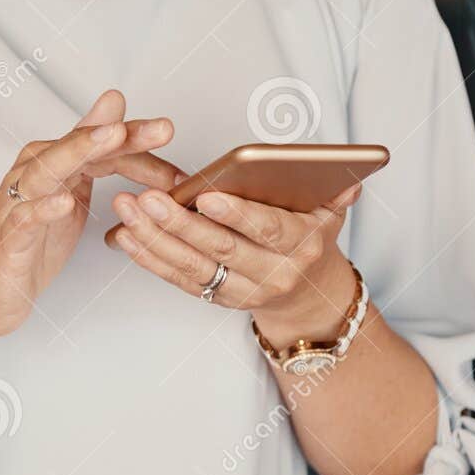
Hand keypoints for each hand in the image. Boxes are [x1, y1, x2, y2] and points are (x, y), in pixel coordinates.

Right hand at [0, 90, 179, 338]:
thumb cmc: (32, 243)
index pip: (100, 143)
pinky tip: (65, 202)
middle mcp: (33, 173)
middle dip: (122, 135)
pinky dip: (43, 209)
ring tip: (112, 137)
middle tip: (161, 128)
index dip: (140, 141)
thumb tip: (119, 110)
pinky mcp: (9, 237)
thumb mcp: (74, 194)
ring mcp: (18, 203)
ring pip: (49, 169)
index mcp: (53, 163)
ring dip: (80, 151)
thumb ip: (98, 157)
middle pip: (80, 146)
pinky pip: (25, 219)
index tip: (172, 138)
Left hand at [106, 182, 361, 340]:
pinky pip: (179, 279)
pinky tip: (125, 235)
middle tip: (148, 198)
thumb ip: (336, 191)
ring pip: (193, 266)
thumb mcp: (331, 214)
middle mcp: (271, 274)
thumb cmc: (312, 240)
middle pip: (220, 249)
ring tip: (127, 210)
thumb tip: (348, 176)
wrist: (308, 296)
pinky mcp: (217, 299)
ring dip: (154, 239)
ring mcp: (242, 291)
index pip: (266, 229)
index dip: (237, 214)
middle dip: (180, 223)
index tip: (206, 195)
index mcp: (300, 246)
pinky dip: (149, 258)